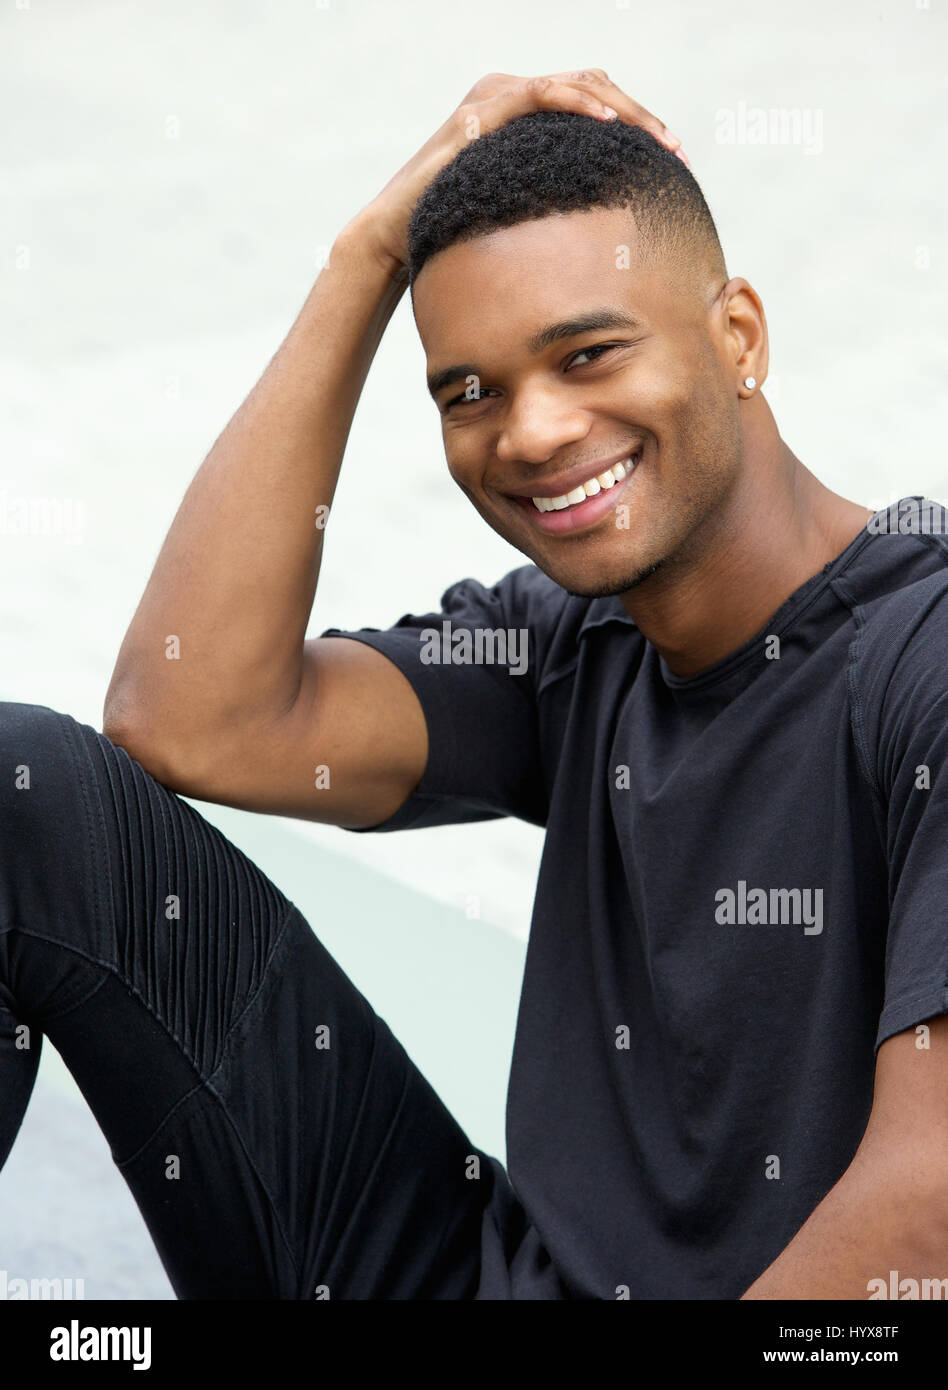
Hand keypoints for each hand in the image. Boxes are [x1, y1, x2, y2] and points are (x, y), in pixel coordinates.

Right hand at [352, 69, 686, 274]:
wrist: (397, 240)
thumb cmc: (455, 237)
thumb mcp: (521, 217)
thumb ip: (555, 208)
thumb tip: (608, 241)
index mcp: (525, 116)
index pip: (596, 103)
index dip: (640, 126)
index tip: (676, 163)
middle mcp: (511, 95)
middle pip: (595, 86)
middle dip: (643, 117)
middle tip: (678, 152)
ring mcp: (494, 99)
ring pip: (576, 83)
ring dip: (623, 109)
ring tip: (657, 140)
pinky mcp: (478, 115)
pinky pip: (538, 94)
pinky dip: (576, 104)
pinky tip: (608, 126)